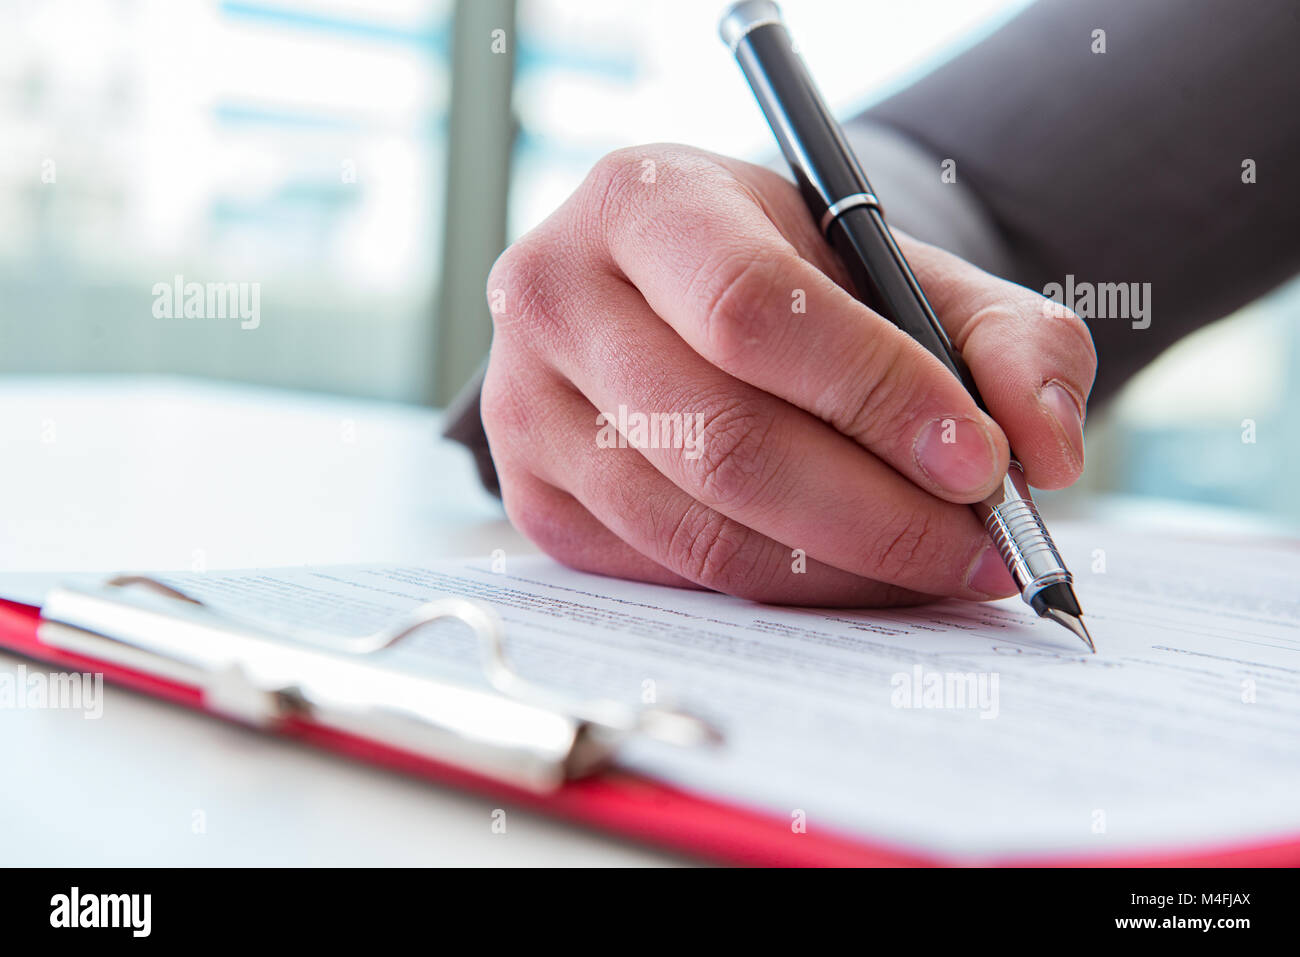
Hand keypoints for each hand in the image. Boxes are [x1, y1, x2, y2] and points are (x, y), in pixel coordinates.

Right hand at [481, 145, 1095, 605]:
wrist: (675, 299)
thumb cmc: (792, 275)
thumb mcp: (904, 266)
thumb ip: (1004, 335)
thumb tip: (1044, 451)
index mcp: (642, 201)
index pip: (752, 309)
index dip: (874, 394)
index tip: (982, 461)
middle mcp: (555, 299)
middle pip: (722, 440)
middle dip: (877, 513)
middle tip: (984, 546)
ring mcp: (525, 409)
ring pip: (697, 530)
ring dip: (840, 570)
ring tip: (936, 563)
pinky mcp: (535, 499)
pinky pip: (669, 573)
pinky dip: (778, 589)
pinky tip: (848, 570)